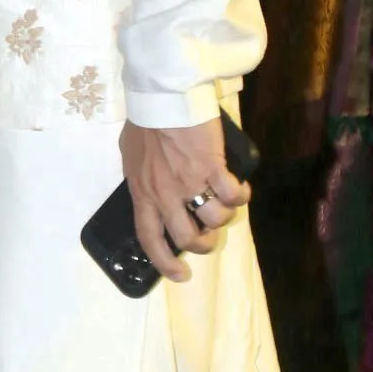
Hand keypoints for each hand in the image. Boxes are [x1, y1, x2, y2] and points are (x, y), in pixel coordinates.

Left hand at [120, 118, 249, 282]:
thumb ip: (141, 175)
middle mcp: (164, 194)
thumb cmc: (145, 120)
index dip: (164, 262)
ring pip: (214, 220)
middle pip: (188, 237)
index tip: (180, 274)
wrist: (163, 96)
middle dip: (203, 244)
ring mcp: (189, 183)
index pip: (149, 238)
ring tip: (226, 205)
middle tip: (210, 236)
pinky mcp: (212, 167)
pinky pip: (233, 195)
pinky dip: (241, 196)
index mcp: (142, 192)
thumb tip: (148, 184)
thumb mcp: (131, 154)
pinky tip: (241, 188)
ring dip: (225, 218)